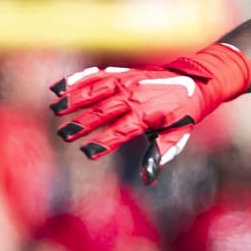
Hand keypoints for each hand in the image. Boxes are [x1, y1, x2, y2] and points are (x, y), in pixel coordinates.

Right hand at [50, 43, 250, 183]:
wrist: (194, 82)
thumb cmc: (184, 113)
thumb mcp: (178, 135)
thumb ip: (160, 153)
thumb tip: (148, 177)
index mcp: (146, 115)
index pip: (120, 131)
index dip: (104, 143)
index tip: (87, 153)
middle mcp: (133, 97)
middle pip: (102, 112)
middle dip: (82, 124)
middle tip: (64, 136)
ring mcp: (126, 82)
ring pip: (95, 90)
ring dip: (74, 100)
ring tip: (56, 110)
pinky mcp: (122, 73)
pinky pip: (96, 75)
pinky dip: (78, 80)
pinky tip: (59, 87)